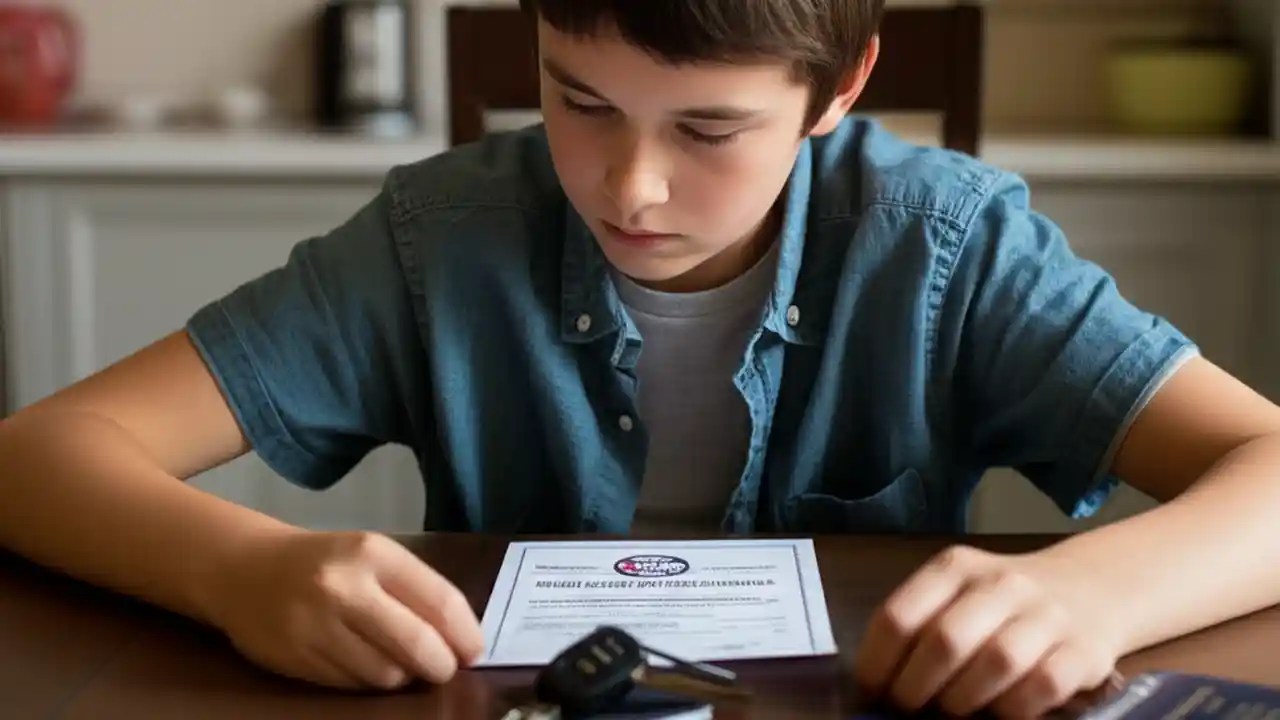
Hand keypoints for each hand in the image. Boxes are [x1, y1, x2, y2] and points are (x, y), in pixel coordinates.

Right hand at [205, 529, 483, 689]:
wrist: (245, 570)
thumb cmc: (326, 562)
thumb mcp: (373, 556)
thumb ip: (416, 590)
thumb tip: (463, 639)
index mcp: (373, 553)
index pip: (439, 602)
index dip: (466, 634)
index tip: (475, 651)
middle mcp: (344, 588)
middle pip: (418, 646)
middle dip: (441, 665)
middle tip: (444, 668)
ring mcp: (317, 627)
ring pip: (387, 674)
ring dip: (402, 675)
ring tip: (396, 659)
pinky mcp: (297, 659)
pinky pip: (353, 686)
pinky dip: (369, 682)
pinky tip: (363, 662)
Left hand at [854, 545, 1122, 717]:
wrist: (1088, 587)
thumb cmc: (1002, 602)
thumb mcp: (956, 593)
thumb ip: (920, 625)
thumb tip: (875, 683)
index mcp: (956, 567)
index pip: (899, 616)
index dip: (877, 663)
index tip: (871, 691)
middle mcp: (1001, 584)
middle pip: (945, 641)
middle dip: (914, 688)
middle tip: (906, 708)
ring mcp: (1046, 615)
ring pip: (997, 661)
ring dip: (962, 700)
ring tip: (950, 711)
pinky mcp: (1082, 650)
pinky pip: (1043, 686)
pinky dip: (1012, 708)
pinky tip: (997, 711)